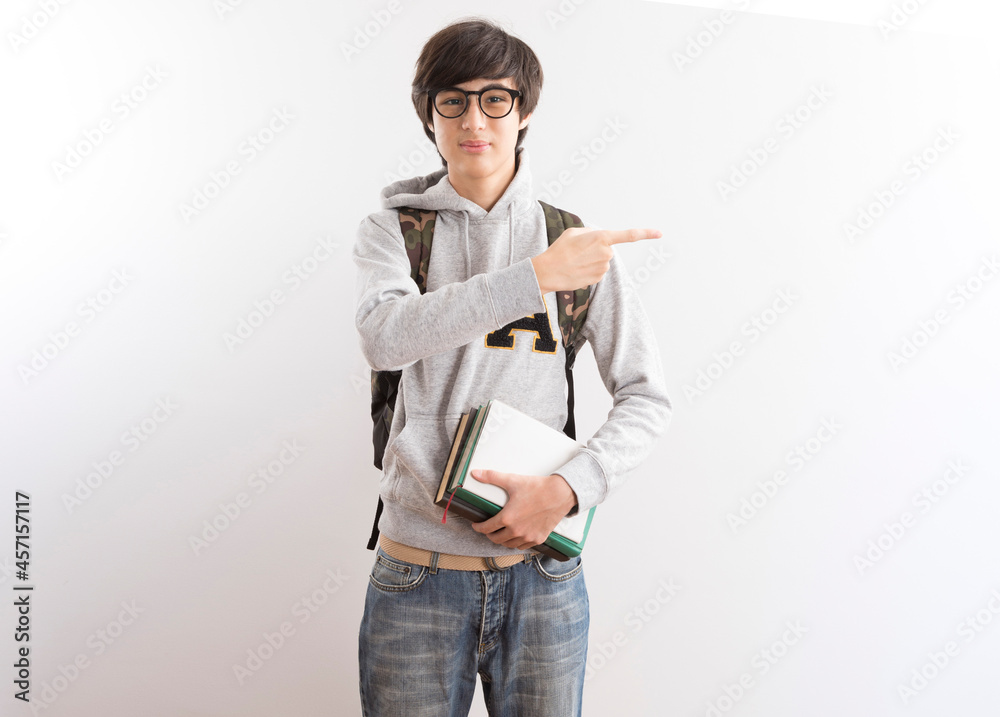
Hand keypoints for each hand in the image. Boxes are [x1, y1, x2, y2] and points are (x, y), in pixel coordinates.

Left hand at [469, 469, 577, 550]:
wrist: (560, 494)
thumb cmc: (537, 488)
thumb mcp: (512, 481)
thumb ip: (492, 477)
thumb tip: (476, 473)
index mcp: (507, 518)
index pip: (486, 528)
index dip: (478, 527)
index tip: (476, 526)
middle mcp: (516, 531)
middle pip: (496, 539)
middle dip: (489, 535)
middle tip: (488, 529)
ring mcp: (528, 537)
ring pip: (509, 544)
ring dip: (502, 540)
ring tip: (500, 534)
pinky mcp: (539, 538)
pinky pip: (523, 546)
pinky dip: (516, 543)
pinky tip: (516, 537)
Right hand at [531, 226, 661, 293]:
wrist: (549, 271)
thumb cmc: (560, 249)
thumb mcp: (574, 232)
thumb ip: (591, 233)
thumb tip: (600, 239)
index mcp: (602, 237)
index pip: (629, 235)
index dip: (646, 233)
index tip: (660, 233)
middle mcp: (606, 253)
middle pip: (607, 249)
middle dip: (596, 248)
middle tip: (578, 250)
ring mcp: (603, 268)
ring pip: (602, 261)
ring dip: (591, 260)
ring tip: (575, 260)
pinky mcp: (598, 279)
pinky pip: (597, 271)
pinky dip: (588, 270)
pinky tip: (577, 270)